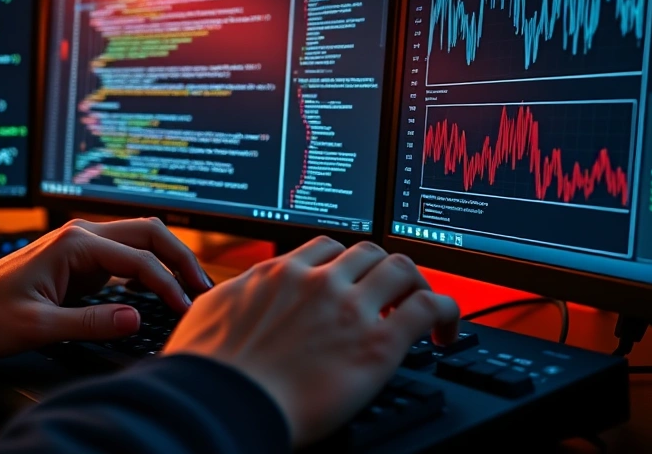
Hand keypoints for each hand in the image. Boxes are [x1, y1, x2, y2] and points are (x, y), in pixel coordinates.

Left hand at [0, 218, 212, 357]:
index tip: (185, 309)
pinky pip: (127, 255)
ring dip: (169, 259)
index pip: (138, 259)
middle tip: (203, 288)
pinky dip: (150, 267)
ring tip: (191, 287)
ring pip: (141, 239)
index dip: (168, 285)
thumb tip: (136, 317)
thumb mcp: (38, 326)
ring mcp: (83, 244)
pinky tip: (161, 289)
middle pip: (149, 233)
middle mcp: (81, 235)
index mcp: (73, 243)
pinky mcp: (82, 259)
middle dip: (181, 258)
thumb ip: (90, 322)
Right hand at [164, 237, 459, 447]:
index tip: (351, 281)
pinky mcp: (378, 342)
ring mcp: (349, 307)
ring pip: (401, 268)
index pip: (326, 247)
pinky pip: (428, 306)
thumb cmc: (207, 370)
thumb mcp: (209, 312)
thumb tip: (235, 295)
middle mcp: (317, 281)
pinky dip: (445, 312)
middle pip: (369, 251)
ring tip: (419, 311)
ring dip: (414, 286)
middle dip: (381, 273)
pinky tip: (444, 331)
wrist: (220, 403)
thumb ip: (234, 296)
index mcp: (279, 273)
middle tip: (388, 298)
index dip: (344, 264)